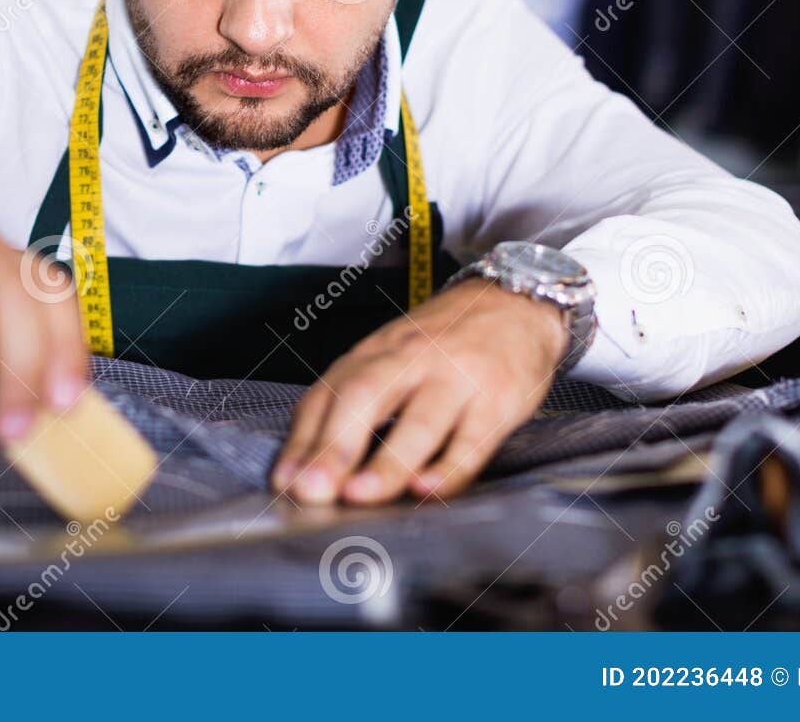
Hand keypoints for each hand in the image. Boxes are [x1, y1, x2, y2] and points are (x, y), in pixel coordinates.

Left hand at [270, 278, 566, 504]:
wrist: (515, 303)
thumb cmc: (442, 341)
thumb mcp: (389, 359)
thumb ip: (349, 406)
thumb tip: (302, 467)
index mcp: (374, 355)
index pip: (327, 395)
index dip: (302, 442)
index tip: (284, 482)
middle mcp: (409, 361)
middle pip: (364, 397)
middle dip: (334, 447)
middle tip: (312, 491)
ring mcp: (455, 379)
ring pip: (418, 422)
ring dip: (386, 463)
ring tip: (359, 496)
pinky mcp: (496, 401)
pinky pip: (471, 441)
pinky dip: (447, 469)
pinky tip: (425, 490)